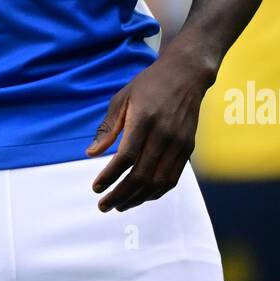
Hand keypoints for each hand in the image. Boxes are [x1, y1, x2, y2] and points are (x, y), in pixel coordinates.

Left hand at [86, 43, 215, 211]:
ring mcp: (179, 143)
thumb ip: (108, 128)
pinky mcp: (188, 148)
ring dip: (138, 198)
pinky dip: (156, 192)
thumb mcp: (122, 98)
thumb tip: (91, 153)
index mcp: (144, 119)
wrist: (186, 75)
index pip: (126, 157)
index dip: (110, 176)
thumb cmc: (149, 85)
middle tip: (104, 206)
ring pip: (158, 181)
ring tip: (120, 205)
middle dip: (120, 195)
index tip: (96, 188)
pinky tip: (141, 196)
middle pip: (142, 175)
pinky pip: (172, 178)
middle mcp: (164, 134)